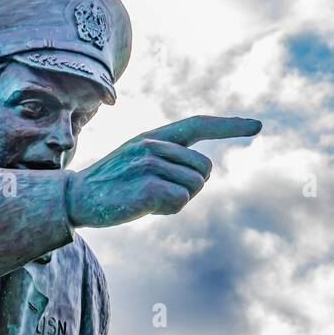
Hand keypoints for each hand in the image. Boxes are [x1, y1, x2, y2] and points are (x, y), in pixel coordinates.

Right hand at [65, 115, 260, 228]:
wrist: (75, 199)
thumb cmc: (110, 187)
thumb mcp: (138, 163)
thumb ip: (169, 161)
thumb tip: (204, 174)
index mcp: (153, 136)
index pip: (198, 124)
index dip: (230, 126)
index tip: (257, 126)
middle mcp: (153, 144)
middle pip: (204, 168)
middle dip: (191, 186)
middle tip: (158, 194)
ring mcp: (150, 164)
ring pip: (195, 186)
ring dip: (178, 201)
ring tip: (147, 201)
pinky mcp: (148, 186)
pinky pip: (181, 201)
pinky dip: (168, 210)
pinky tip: (144, 208)